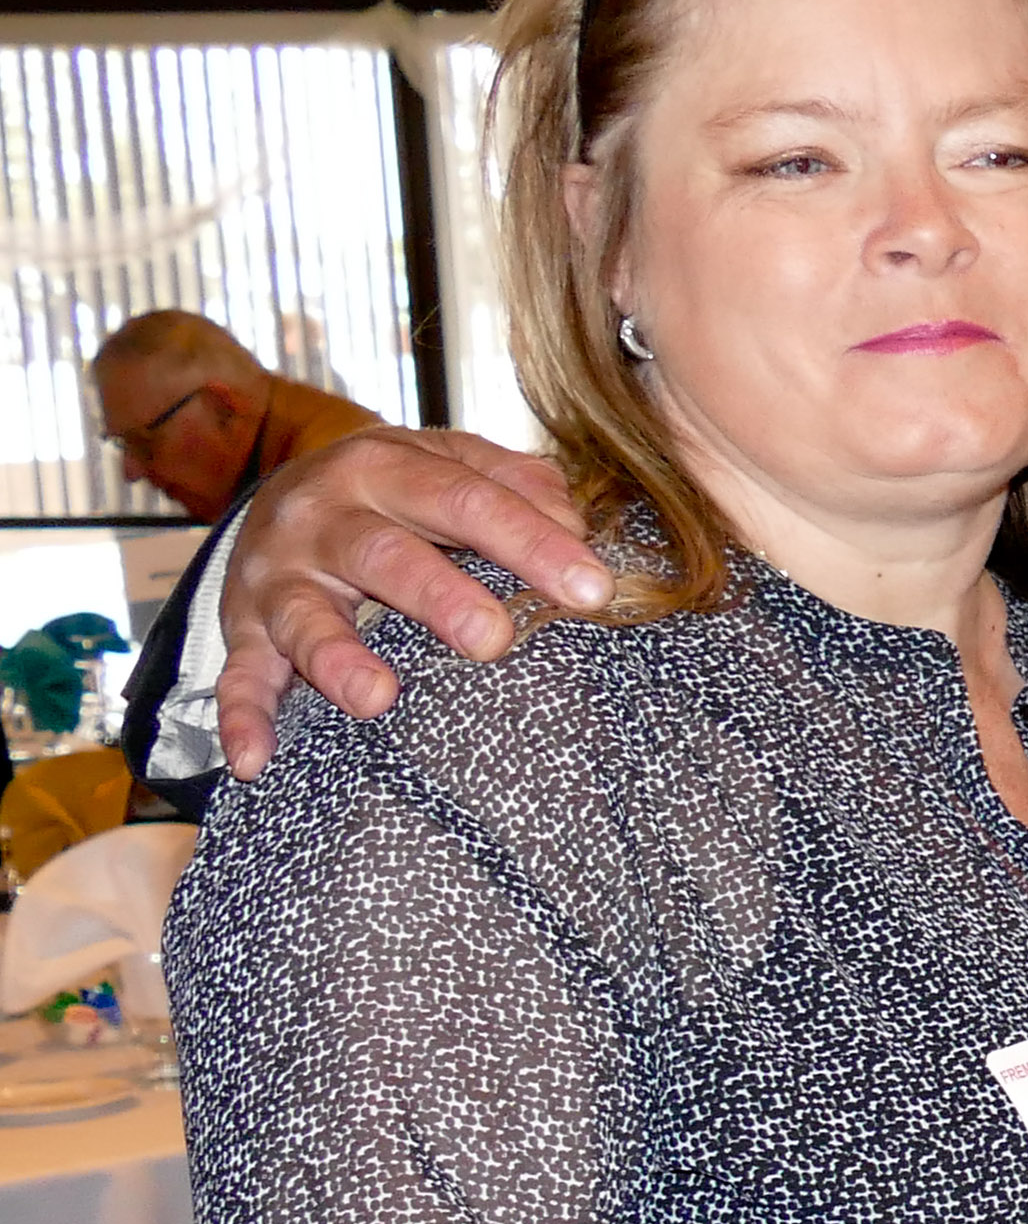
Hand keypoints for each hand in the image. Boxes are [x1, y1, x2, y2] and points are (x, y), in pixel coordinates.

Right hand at [214, 427, 610, 774]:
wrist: (284, 485)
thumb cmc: (398, 490)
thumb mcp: (452, 464)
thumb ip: (517, 485)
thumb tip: (572, 525)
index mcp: (389, 467)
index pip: (468, 500)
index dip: (531, 542)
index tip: (591, 589)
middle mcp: (325, 515)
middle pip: (385, 553)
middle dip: (438, 595)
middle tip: (493, 638)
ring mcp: (280, 574)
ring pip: (304, 615)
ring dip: (336, 656)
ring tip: (376, 696)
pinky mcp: (245, 627)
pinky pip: (240, 675)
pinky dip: (242, 715)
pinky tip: (253, 759)